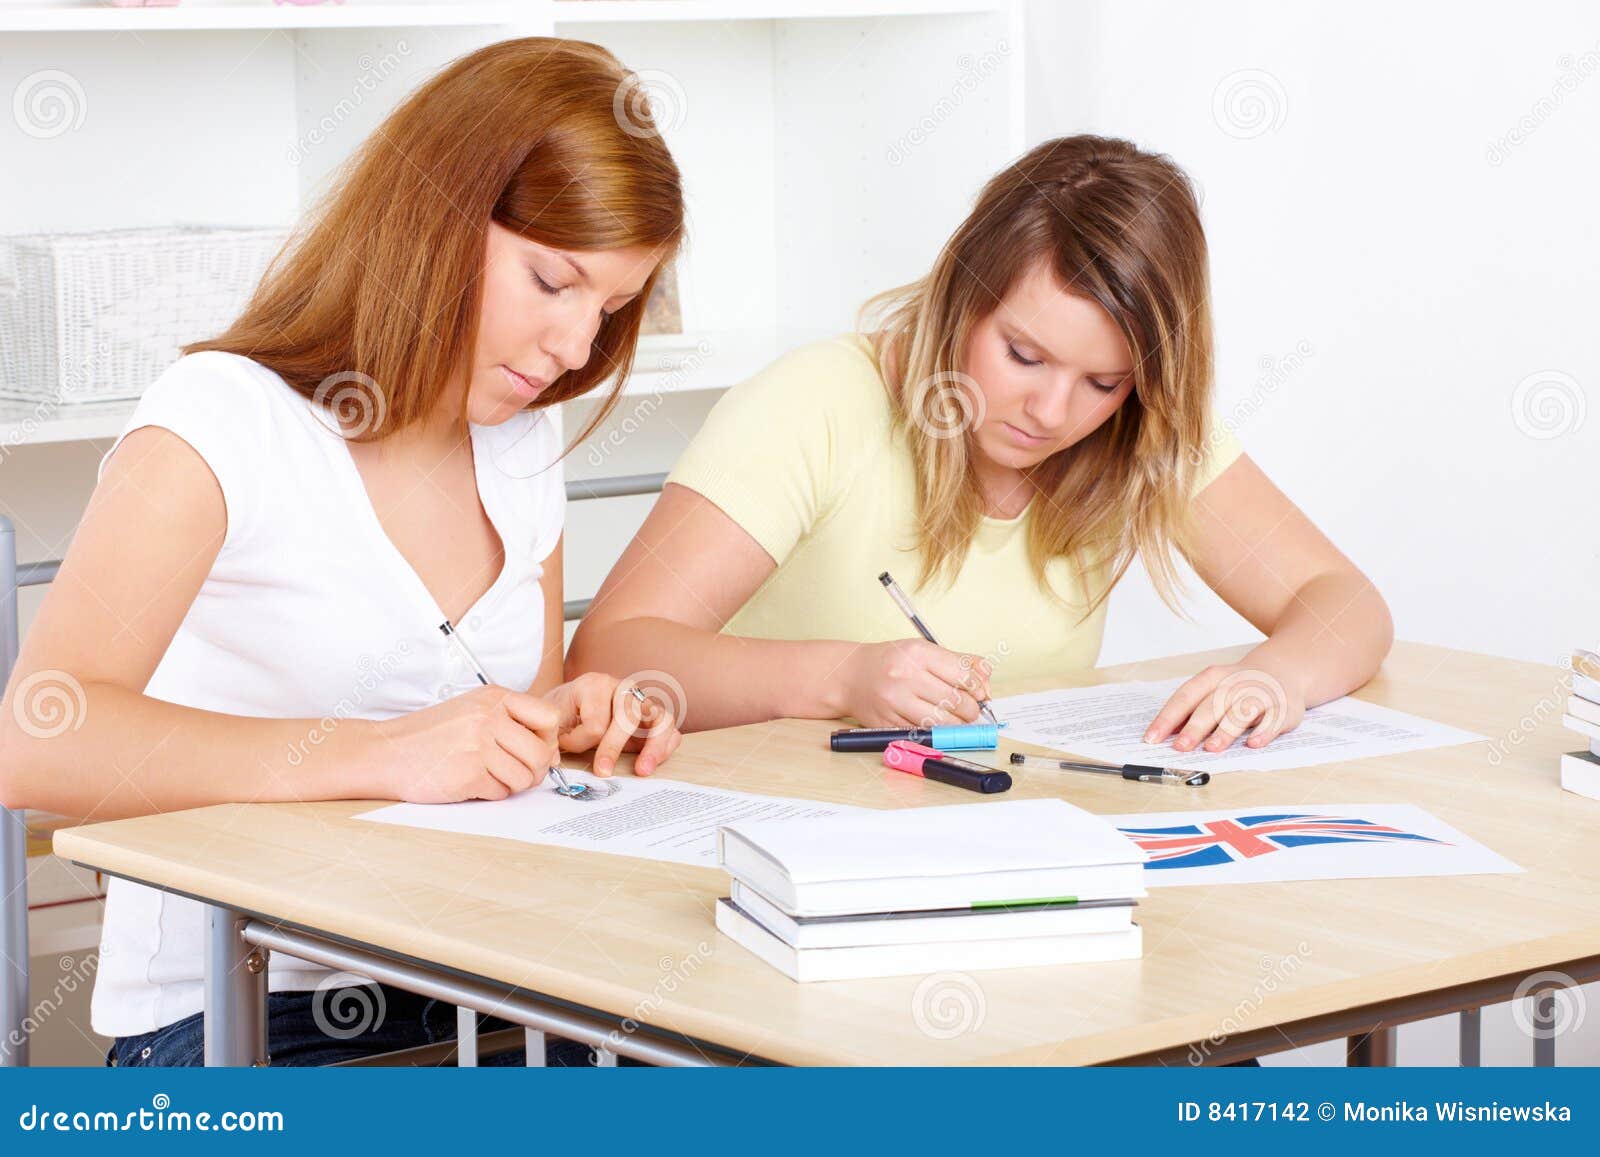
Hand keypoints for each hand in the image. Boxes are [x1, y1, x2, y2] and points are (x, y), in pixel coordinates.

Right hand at [367, 685, 560, 802]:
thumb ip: (512, 722)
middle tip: (514, 772)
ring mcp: (479, 746)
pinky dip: (490, 794)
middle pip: (542, 753)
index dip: (548, 739)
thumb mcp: (473, 710)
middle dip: (534, 770)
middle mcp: (489, 718)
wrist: (387, 752)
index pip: (549, 717)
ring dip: (511, 784)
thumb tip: (553, 752)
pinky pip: (501, 793)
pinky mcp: (469, 775)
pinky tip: (470, 782)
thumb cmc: (432, 734)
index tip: (535, 748)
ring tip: (488, 776)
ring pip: (526, 778)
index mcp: (494, 697)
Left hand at [546, 671, 682, 776]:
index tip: (567, 746)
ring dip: (653, 747)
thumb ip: (554, 737)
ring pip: (660, 719)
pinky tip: (653, 762)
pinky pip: (670, 729)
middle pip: (629, 716)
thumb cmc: (564, 714)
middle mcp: (623, 689)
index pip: (595, 720)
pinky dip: (666, 746)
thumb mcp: (552, 721)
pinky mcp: (654, 718)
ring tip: (643, 770)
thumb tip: (556, 760)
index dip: (580, 741)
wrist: (570, 706)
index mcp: (594, 685)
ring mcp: (642, 702)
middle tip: (603, 772)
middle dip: (614, 747)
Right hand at [840, 639, 991, 726]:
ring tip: (958, 719)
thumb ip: (958, 661)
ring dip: (957, 725)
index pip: (963, 674)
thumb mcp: (922, 650)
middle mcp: (905, 676)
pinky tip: (936, 723)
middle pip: (956, 701)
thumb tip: (986, 678)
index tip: (981, 693)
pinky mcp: (888, 722)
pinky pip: (923, 732)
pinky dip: (936, 731)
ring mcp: (894, 701)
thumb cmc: (891, 661)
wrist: (850, 676)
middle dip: (971, 710)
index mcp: (917, 653)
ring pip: (941, 722)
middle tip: (971, 710)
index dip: (979, 688)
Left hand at [1143, 662, 1306, 752]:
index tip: (1152, 737)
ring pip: (1241, 712)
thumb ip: (1192, 709)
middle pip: (1211, 706)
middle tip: (1180, 747)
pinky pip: (1273, 720)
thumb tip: (1166, 734)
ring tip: (1211, 748)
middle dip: (1195, 727)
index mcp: (1212, 677)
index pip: (1185, 696)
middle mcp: (1235, 683)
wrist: (1282, 670)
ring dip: (1225, 731)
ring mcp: (1260, 694)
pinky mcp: (1283, 708)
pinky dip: (1264, 732)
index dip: (1168, 717)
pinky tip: (1253, 744)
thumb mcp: (1213, 689)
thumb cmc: (1239, 686)